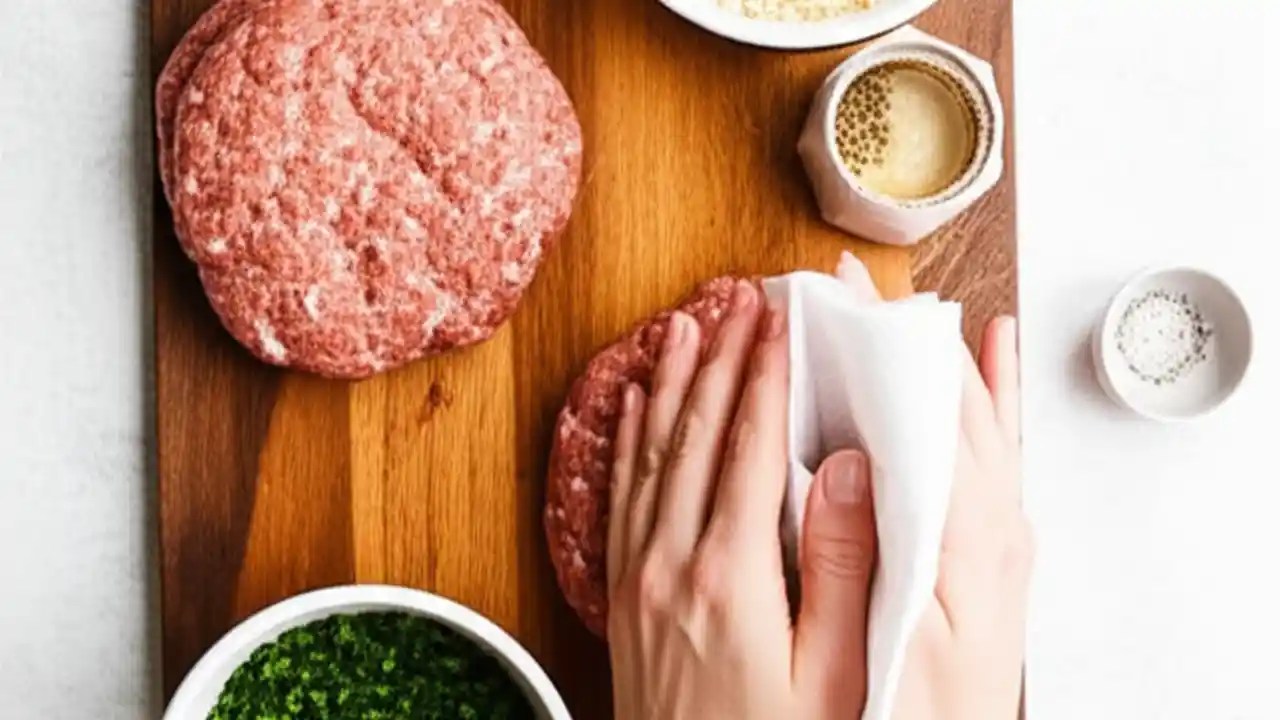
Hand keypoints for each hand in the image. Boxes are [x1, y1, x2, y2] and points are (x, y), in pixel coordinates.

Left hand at [607, 279, 879, 719]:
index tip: (779, 320)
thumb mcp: (837, 671)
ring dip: (669, 384)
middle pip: (697, 434)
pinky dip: (627, 440)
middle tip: (739, 299)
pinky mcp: (621, 595)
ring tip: (686, 324)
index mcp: (731, 576)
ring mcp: (637, 578)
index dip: (765, 374)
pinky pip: (620, 496)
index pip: (750, 446)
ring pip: (650, 454)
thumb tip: (849, 469)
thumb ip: (844, 568)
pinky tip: (632, 404)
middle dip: (720, 358)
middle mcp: (672, 564)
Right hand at [836, 252, 1031, 719]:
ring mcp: (1000, 531)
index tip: (852, 298)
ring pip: (980, 420)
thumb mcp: (896, 640)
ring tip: (914, 310)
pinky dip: (991, 399)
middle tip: (857, 286)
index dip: (892, 347)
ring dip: (946, 359)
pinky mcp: (993, 545)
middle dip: (909, 337)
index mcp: (970, 535)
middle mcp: (995, 521)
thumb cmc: (922, 708)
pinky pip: (996, 452)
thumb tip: (846, 467)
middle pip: (960, 402)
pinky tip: (990, 362)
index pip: (937, 412)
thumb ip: (869, 554)